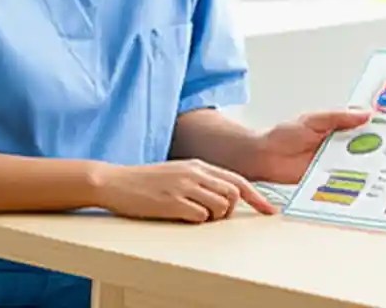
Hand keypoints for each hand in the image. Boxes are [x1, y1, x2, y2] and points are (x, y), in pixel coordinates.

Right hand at [94, 159, 277, 222]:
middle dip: (230, 210)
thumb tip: (225, 197)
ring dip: (213, 217)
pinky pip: (199, 216)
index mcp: (199, 165)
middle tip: (213, 216)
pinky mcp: (171, 202)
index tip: (269, 210)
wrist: (115, 181)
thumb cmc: (146, 181)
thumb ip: (202, 180)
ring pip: (220, 206)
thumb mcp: (179, 172)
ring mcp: (184, 186)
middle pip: (233, 193)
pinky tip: (181, 216)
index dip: (257, 197)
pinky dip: (196, 221)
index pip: (238, 180)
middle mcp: (195, 173)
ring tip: (194, 215)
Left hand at [252, 109, 369, 183]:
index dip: (380, 128)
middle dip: (382, 150)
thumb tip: (366, 114)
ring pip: (358, 166)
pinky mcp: (327, 180)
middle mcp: (338, 146)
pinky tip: (369, 186)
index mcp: (337, 128)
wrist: (264, 157)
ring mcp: (334, 164)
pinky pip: (344, 182)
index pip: (364, 127)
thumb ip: (339, 118)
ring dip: (371, 168)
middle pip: (365, 148)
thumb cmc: (284, 134)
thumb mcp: (314, 120)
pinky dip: (355, 184)